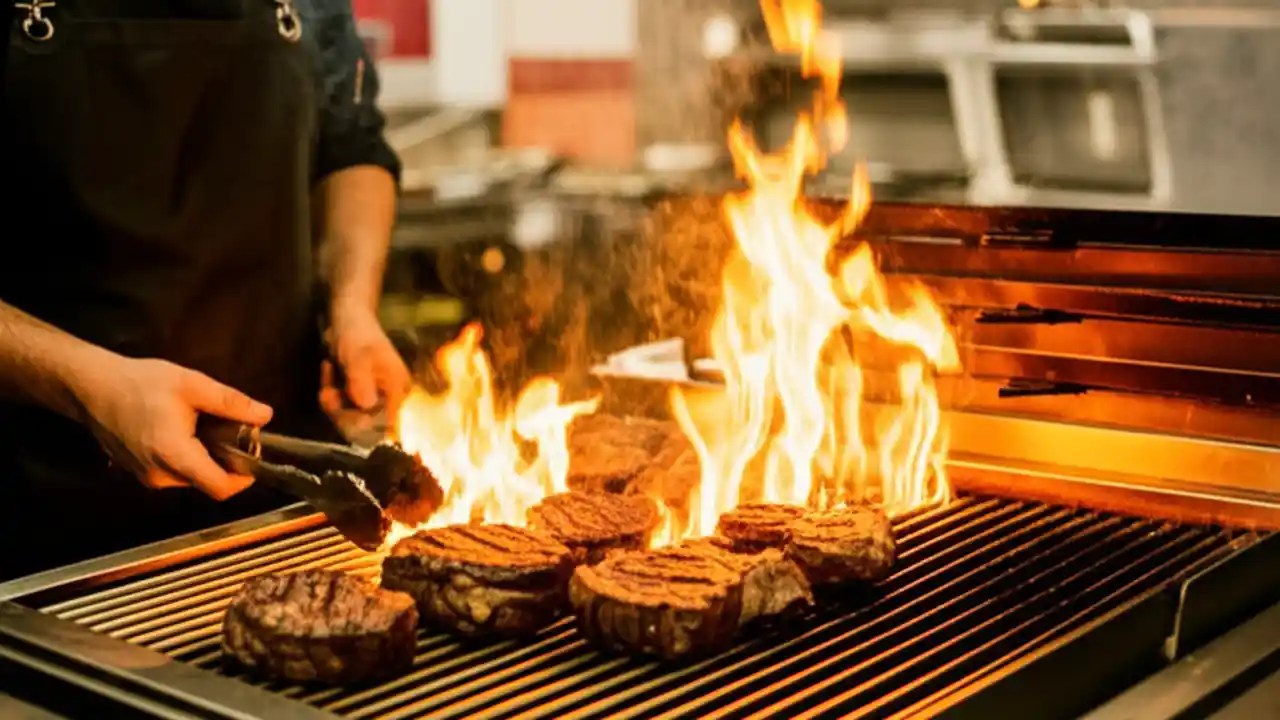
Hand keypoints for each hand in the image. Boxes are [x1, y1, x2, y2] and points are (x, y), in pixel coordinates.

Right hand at [74, 357, 273, 499]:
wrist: (91, 387)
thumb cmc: (139, 383)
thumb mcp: (192, 384)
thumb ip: (231, 403)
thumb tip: (265, 416)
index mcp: (175, 456)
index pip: (220, 488)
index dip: (244, 477)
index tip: (253, 454)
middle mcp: (160, 476)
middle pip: (208, 482)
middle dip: (226, 461)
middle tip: (230, 431)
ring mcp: (147, 477)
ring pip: (191, 477)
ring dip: (205, 458)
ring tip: (202, 426)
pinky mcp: (138, 473)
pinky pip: (174, 473)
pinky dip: (186, 458)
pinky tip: (181, 431)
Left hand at [321, 305, 410, 423]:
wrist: (347, 317)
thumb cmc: (358, 334)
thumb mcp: (359, 357)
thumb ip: (362, 381)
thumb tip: (366, 407)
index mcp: (398, 390)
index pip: (386, 423)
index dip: (364, 425)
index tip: (343, 414)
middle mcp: (388, 398)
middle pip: (366, 424)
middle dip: (341, 411)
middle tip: (327, 393)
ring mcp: (372, 396)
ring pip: (350, 416)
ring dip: (332, 400)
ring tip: (328, 374)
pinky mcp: (357, 393)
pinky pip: (341, 406)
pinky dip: (330, 393)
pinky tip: (328, 372)